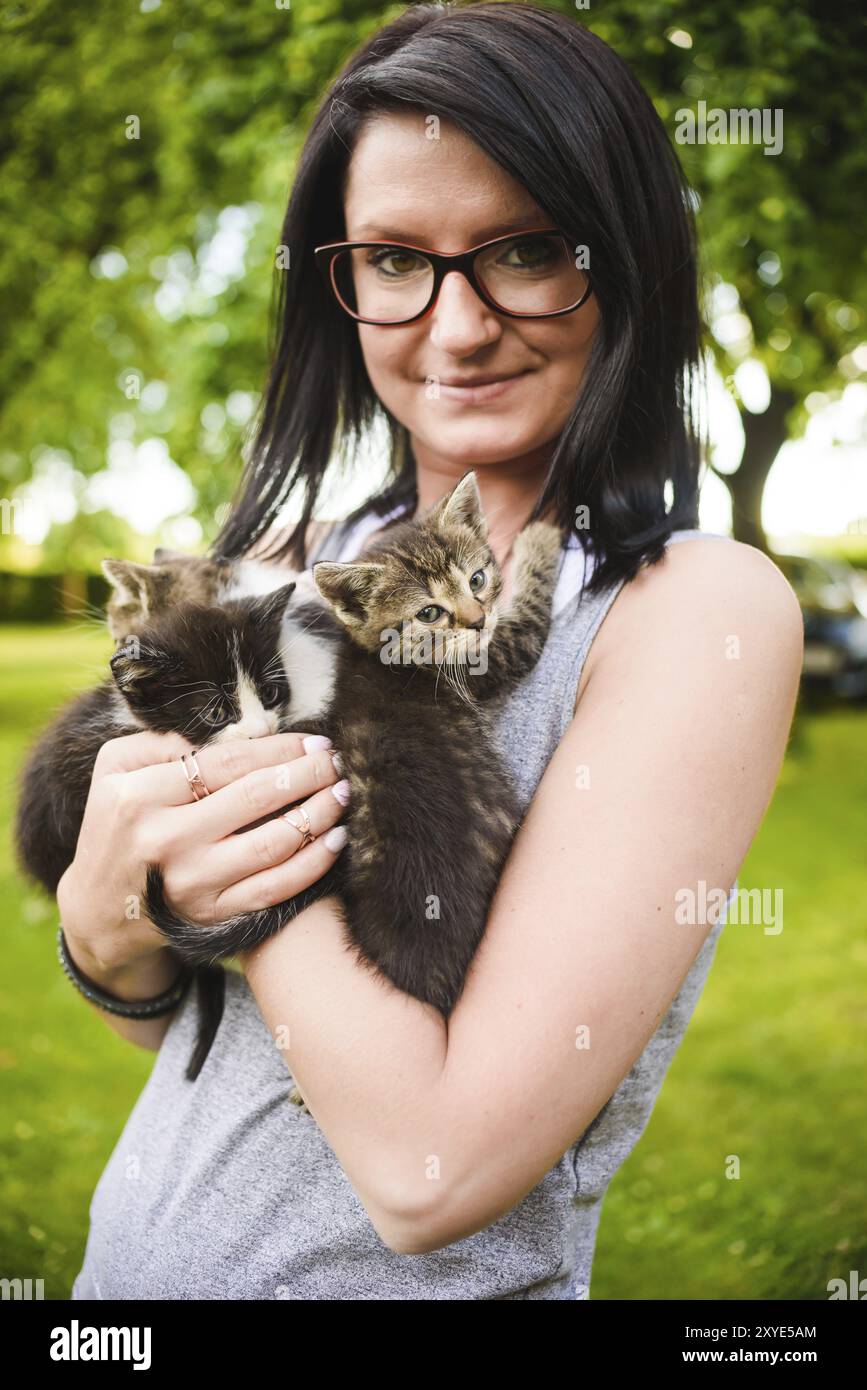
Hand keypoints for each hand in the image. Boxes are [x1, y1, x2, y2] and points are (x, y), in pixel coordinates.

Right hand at [57, 729, 348, 977]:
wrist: (100, 907)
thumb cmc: (116, 823)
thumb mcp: (115, 770)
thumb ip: (160, 741)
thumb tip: (222, 732)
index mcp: (141, 795)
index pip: (227, 762)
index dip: (279, 748)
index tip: (313, 739)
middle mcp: (167, 839)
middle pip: (257, 798)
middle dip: (308, 774)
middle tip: (337, 761)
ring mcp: (192, 882)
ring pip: (273, 843)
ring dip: (319, 814)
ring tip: (342, 794)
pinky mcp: (212, 915)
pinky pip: (275, 887)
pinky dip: (313, 863)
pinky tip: (335, 839)